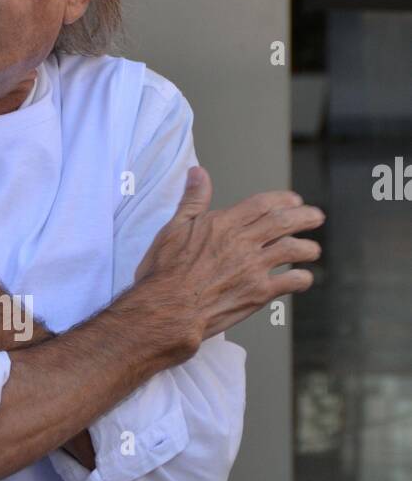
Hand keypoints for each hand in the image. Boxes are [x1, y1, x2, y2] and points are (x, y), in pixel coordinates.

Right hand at [134, 165, 324, 341]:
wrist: (168, 309)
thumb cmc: (164, 272)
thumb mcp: (173, 228)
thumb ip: (192, 200)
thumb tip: (197, 172)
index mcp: (224, 224)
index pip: (263, 204)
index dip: (283, 200)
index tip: (294, 201)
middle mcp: (243, 242)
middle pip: (284, 222)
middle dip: (305, 217)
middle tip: (317, 217)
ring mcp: (253, 268)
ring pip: (293, 250)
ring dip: (307, 248)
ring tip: (313, 250)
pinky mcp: (258, 294)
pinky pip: (290, 282)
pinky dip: (302, 278)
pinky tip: (303, 278)